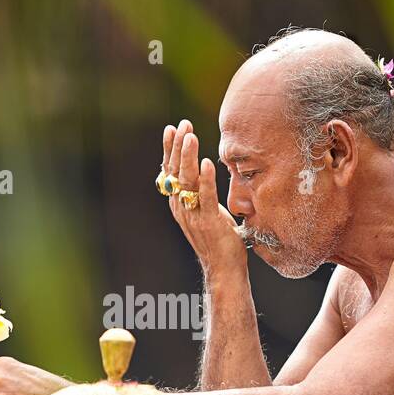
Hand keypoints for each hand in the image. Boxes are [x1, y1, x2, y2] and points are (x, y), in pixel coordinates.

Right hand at [161, 119, 245, 275]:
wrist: (224, 269)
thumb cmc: (218, 240)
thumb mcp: (206, 211)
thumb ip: (201, 193)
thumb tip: (204, 171)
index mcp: (179, 204)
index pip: (170, 171)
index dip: (170, 150)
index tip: (172, 128)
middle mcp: (182, 208)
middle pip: (175, 172)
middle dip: (178, 146)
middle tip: (183, 125)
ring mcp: (194, 215)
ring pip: (186, 182)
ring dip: (188, 157)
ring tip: (191, 137)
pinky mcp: (210, 222)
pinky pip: (206, 198)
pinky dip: (205, 180)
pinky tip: (206, 163)